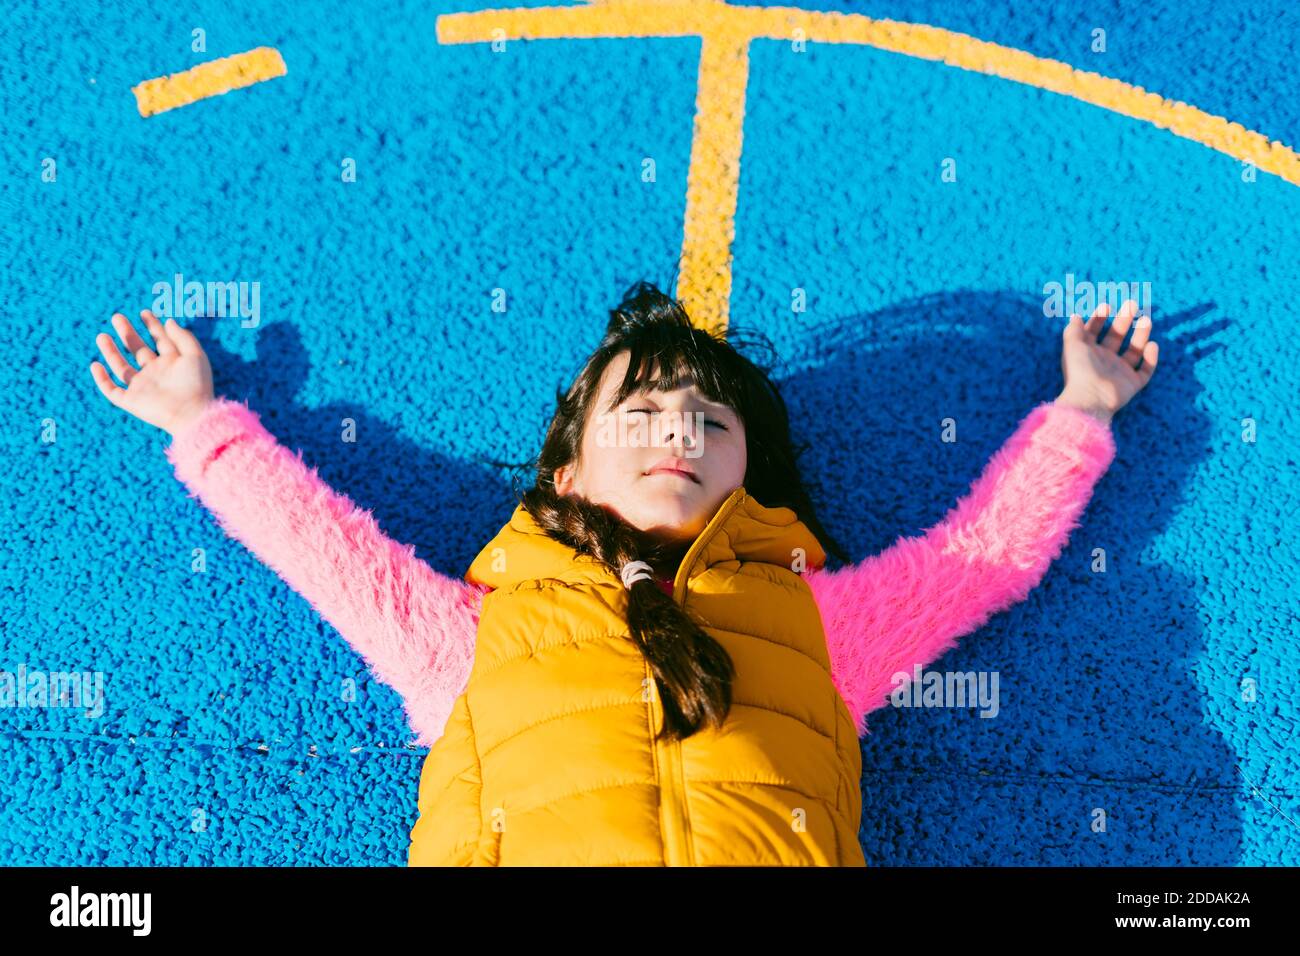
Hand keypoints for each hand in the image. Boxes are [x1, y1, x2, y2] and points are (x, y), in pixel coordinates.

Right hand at [89, 310, 214, 436]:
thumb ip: (183, 337)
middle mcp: (156, 374)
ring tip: (102, 336)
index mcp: (172, 363)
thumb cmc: (196, 385)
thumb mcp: (195, 356)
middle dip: (127, 334)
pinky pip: (112, 390)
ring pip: (121, 368)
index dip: (152, 326)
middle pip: (137, 350)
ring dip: (110, 352)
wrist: (191, 414)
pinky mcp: (131, 401)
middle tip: (117, 317)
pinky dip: (101, 379)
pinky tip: (95, 364)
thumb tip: (169, 321)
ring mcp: (143, 387)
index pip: (160, 340)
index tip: (145, 312)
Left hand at [1056, 299, 1158, 422]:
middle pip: (1116, 337)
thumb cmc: (1079, 370)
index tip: (1106, 306)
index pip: (1094, 333)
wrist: (1090, 398)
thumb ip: (1073, 329)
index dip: (1099, 319)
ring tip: (1146, 320)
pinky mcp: (1132, 385)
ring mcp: (1119, 374)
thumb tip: (1075, 316)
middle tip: (1132, 303)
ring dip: (1141, 335)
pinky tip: (1151, 345)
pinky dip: (1151, 358)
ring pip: (1134, 351)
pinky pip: (1145, 370)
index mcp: (1087, 354)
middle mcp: (1104, 362)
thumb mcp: (1073, 345)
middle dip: (1124, 320)